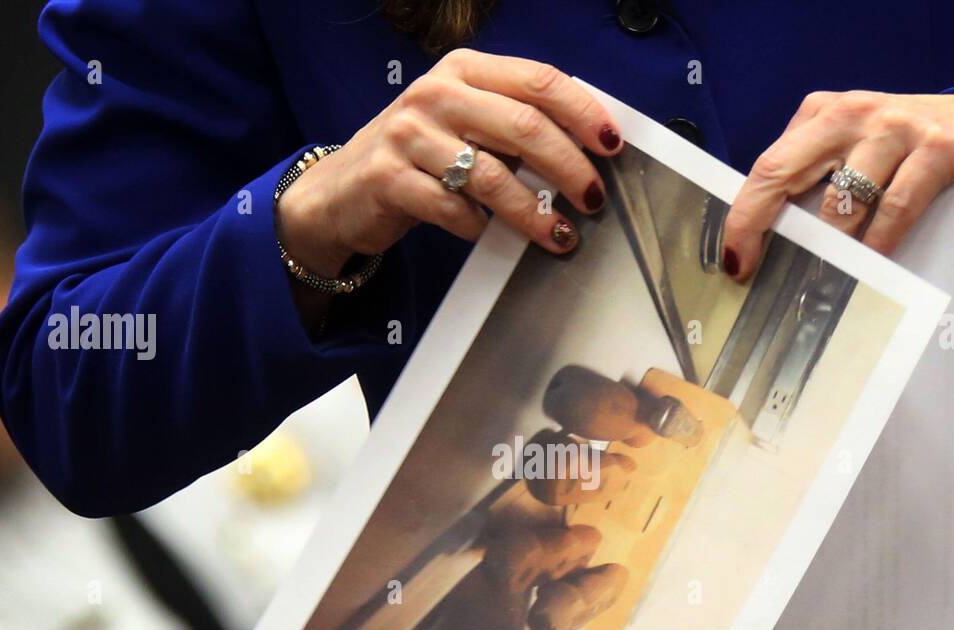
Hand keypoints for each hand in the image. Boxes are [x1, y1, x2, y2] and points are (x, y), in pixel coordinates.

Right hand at [276, 49, 621, 281]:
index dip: (583, 113)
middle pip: (524, 125)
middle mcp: (436, 94)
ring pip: (492, 175)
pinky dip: (481, 229)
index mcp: (464, 69)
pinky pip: (454, 210)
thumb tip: (586, 149)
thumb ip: (512, 123)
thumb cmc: (419, 156)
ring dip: (533, 212)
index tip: (612, 146)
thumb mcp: (463, 121)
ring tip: (559, 234)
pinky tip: (491, 236)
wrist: (341, 190)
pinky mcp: (390, 179)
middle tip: (593, 199)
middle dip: (569, 167)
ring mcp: (409, 135)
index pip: (538, 80)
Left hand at [722, 91, 953, 275]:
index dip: (744, 215)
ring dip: (829, 245)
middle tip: (754, 269)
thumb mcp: (854, 146)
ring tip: (821, 278)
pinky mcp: (936, 151)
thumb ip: (815, 172)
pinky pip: (896, 207)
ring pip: (842, 198)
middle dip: (761, 226)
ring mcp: (895, 130)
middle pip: (785, 172)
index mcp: (822, 114)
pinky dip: (881, 241)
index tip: (736, 257)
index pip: (767, 165)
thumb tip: (767, 231)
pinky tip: (874, 262)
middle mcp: (852, 115)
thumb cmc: (907, 147)